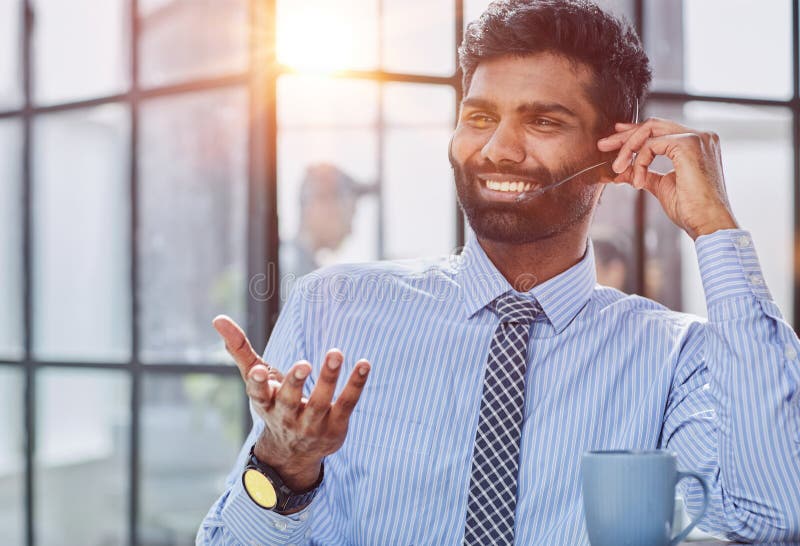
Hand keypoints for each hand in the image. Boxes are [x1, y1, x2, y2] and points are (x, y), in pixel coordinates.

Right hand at [212, 314, 370, 490]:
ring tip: (335, 353)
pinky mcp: (336, 425)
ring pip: (321, 401)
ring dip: (328, 377)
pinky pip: (347, 403)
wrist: (294, 452)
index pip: (258, 394)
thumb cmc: (273, 403)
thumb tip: (217, 319)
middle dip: (295, 382)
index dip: (259, 384)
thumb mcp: (256, 380)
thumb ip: (240, 350)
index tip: (259, 372)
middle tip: (304, 364)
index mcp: (265, 403)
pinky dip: (355, 384)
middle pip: (290, 400)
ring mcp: (312, 424)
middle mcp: (287, 416)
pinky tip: (364, 364)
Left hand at [597, 117, 738, 239]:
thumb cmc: (691, 210)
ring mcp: (696, 138)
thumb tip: (621, 171)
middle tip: (603, 145)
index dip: (635, 132)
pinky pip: (651, 145)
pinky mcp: (688, 145)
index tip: (615, 140)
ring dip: (627, 149)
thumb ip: (644, 174)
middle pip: (653, 125)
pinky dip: (638, 161)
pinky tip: (637, 182)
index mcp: (697, 144)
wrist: (708, 224)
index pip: (661, 129)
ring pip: (650, 130)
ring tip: (617, 169)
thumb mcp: (662, 187)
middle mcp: (700, 136)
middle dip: (624, 135)